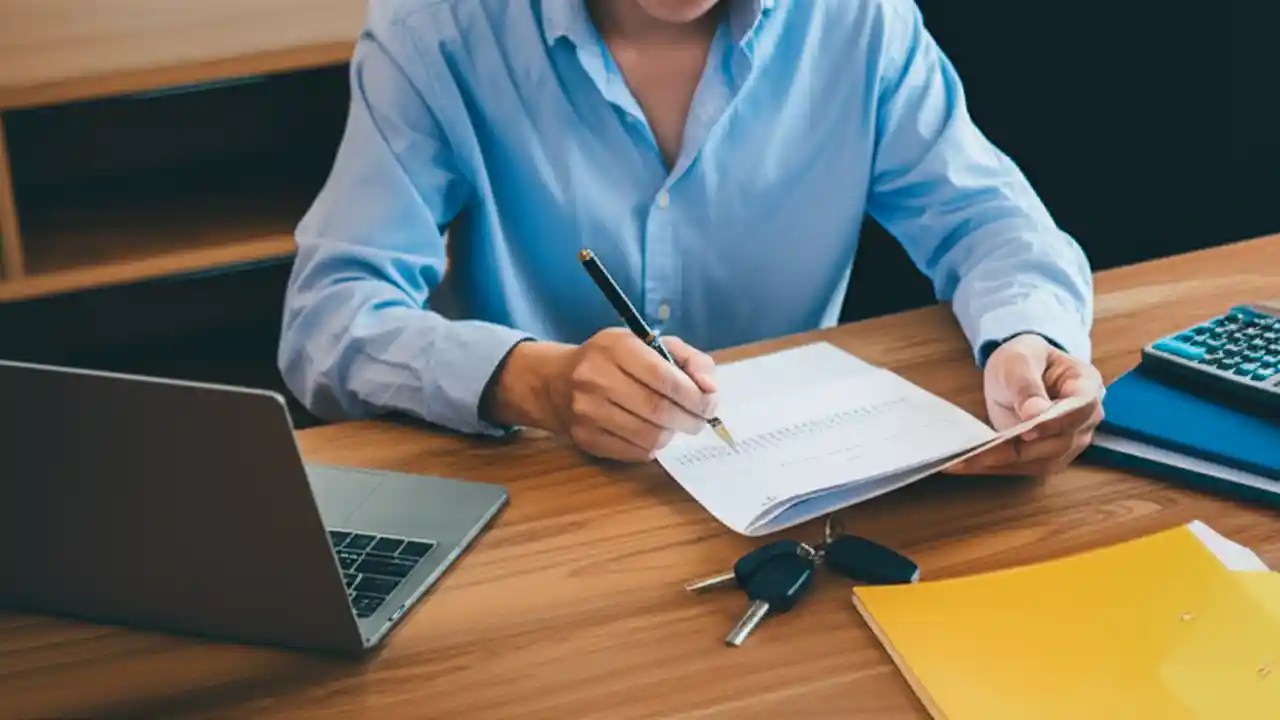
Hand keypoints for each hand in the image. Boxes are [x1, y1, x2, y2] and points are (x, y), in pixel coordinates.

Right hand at [487, 329, 718, 461]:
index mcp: (616, 347)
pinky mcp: (586, 438)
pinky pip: (635, 452)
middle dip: (690, 419)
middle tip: (699, 420)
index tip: (710, 403)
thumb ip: (689, 360)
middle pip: (659, 410)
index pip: (665, 378)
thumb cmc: (613, 360)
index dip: (695, 396)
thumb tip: (710, 389)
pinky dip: (653, 447)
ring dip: (672, 434)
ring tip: (675, 425)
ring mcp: (587, 411)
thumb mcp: (649, 344)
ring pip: (649, 436)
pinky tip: (652, 433)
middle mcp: (596, 378)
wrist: (555, 382)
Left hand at [948, 333, 1104, 476]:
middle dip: (1016, 450)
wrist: (1019, 370)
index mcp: (1086, 386)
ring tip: (961, 462)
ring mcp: (1068, 442)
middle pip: (1058, 442)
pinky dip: (993, 467)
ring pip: (1039, 462)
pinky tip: (964, 464)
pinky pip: (1022, 466)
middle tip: (976, 452)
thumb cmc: (1024, 358)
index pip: (1080, 408)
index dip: (1055, 422)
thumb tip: (1036, 414)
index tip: (1027, 430)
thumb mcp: (1020, 360)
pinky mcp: (1046, 457)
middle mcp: (1084, 420)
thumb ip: (1027, 385)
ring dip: (999, 464)